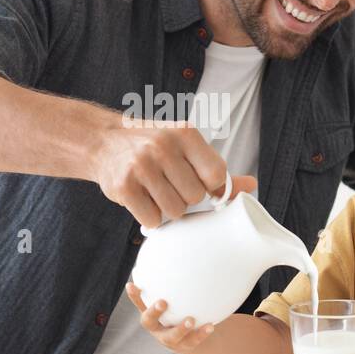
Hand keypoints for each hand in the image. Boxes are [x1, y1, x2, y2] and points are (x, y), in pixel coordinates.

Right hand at [93, 120, 256, 228]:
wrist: (103, 141)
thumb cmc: (152, 146)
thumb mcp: (185, 147)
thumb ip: (215, 170)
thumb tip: (251, 185)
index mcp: (184, 133)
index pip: (216, 175)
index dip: (209, 185)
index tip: (196, 180)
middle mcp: (162, 147)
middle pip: (195, 197)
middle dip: (184, 197)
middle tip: (168, 183)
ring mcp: (141, 167)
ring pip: (175, 211)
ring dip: (166, 208)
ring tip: (154, 190)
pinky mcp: (124, 187)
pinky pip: (152, 219)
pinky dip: (149, 216)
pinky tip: (141, 198)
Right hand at [125, 282, 216, 353]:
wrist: (191, 337)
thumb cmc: (180, 309)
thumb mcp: (176, 296)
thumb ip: (175, 279)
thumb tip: (176, 248)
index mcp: (151, 313)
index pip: (139, 302)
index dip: (134, 295)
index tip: (131, 284)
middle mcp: (156, 327)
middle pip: (148, 322)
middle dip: (153, 312)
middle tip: (162, 302)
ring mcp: (169, 339)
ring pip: (172, 336)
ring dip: (180, 328)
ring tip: (190, 319)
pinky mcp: (185, 346)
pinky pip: (193, 341)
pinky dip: (202, 333)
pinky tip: (210, 325)